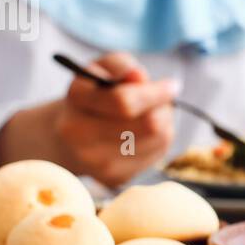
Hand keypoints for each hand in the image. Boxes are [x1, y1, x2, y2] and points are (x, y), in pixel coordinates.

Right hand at [0, 52, 176, 186]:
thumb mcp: (101, 68)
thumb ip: (119, 65)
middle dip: (162, 108)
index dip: (156, 93)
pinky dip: (158, 140)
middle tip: (162, 98)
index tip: (171, 85)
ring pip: (158, 139)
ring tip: (148, 114)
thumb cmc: (93, 94)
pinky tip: (143, 133)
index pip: (125, 102)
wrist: (72, 135)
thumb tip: (138, 76)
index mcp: (76, 102)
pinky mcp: (115, 179)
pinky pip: (156, 155)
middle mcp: (80, 138)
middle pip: (149, 125)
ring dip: (163, 121)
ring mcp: (97, 164)